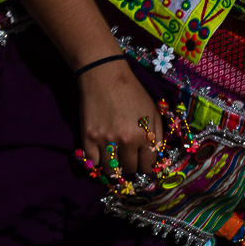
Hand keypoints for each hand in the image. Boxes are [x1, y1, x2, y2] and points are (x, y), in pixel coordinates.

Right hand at [77, 58, 158, 176]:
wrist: (104, 76)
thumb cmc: (132, 93)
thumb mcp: (154, 113)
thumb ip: (157, 137)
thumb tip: (155, 158)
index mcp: (144, 137)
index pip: (147, 167)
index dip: (145, 167)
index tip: (141, 163)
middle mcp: (126, 142)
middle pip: (129, 169)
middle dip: (130, 166)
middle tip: (128, 158)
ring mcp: (105, 140)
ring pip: (110, 169)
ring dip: (114, 166)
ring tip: (114, 157)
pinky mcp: (87, 136)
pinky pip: (93, 162)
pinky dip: (97, 162)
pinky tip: (101, 155)